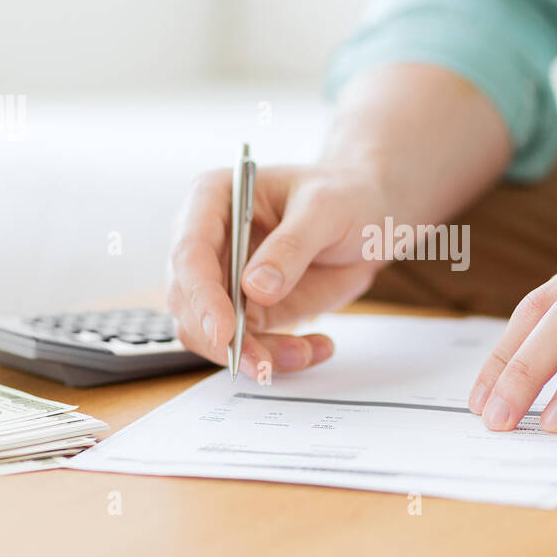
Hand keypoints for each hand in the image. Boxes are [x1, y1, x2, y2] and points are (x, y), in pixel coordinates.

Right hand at [166, 163, 385, 378]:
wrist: (368, 217)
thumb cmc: (342, 194)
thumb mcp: (325, 209)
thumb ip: (291, 246)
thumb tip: (254, 288)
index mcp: (213, 198)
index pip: (190, 252)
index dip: (201, 296)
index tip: (224, 331)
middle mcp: (208, 241)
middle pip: (188, 302)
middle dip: (223, 339)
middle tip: (263, 362)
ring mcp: (224, 279)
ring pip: (211, 334)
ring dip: (253, 355)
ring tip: (304, 353)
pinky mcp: (246, 309)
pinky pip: (245, 345)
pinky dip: (275, 357)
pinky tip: (313, 348)